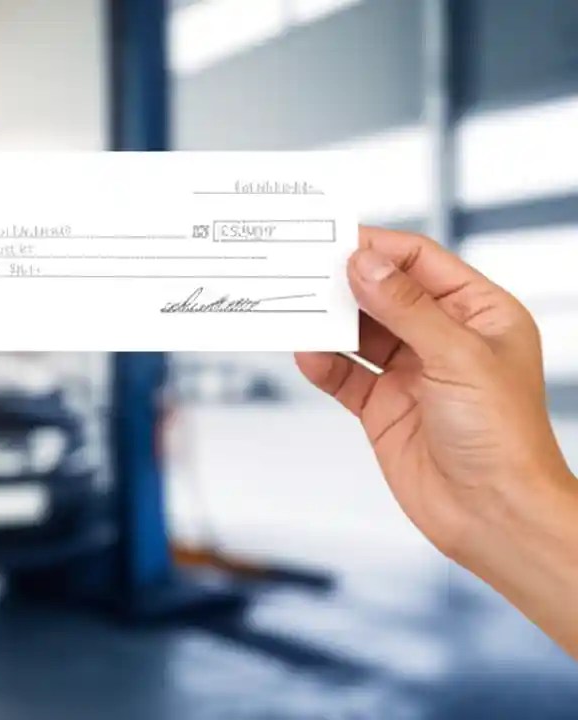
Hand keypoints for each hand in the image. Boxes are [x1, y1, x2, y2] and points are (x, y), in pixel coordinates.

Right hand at [295, 227, 573, 569]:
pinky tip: (308, 355)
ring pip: (357, 333)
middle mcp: (443, 338)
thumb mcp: (457, 357)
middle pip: (381, 293)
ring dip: (328, 323)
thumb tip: (365, 263)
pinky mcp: (383, 408)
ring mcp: (410, 373)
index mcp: (478, 313)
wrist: (493, 514)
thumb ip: (405, 307)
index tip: (334, 241)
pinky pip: (344, 375)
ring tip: (296, 310)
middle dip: (344, 283)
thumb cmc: (504, 438)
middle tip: (303, 271)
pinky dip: (323, 364)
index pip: (419, 262)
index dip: (377, 248)